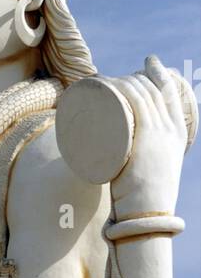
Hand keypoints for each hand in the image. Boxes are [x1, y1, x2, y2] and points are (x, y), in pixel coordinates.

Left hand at [110, 56, 189, 219]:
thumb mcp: (147, 174)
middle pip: (152, 89)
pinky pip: (137, 102)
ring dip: (119, 81)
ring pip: (141, 94)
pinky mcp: (147, 137)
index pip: (171, 92)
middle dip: (131, 76)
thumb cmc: (143, 200)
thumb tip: (117, 163)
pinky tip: (110, 81)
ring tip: (99, 82)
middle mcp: (171, 129)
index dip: (159, 73)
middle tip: (107, 79)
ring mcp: (160, 132)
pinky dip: (124, 88)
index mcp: (178, 133)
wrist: (147, 214)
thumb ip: (137, 164)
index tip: (146, 63)